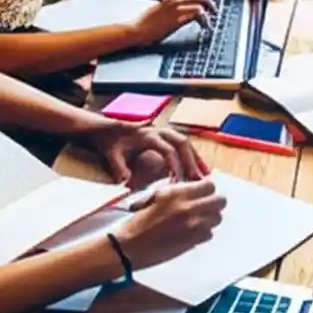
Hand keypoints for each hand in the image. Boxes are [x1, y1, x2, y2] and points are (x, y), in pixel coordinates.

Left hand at [91, 121, 209, 184]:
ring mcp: (163, 133)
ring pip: (186, 143)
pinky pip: (183, 145)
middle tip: (198, 180)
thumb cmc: (110, 142)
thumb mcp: (112, 155)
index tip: (178, 183)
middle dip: (192, 161)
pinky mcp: (165, 137)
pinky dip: (192, 156)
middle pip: (182, 143)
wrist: (107, 130)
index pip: (167, 150)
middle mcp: (159, 131)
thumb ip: (119, 167)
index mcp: (147, 135)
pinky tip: (198, 170)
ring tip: (205, 176)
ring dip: (196, 158)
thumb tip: (126, 181)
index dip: (175, 166)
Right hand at [115, 179, 226, 268]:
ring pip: (217, 218)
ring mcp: (193, 226)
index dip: (207, 188)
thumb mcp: (156, 196)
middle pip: (220, 201)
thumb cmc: (138, 220)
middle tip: (204, 206)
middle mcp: (189, 208)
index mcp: (178, 193)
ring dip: (209, 218)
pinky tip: (189, 233)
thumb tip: (196, 188)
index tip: (202, 192)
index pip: (210, 185)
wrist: (129, 246)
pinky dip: (203, 233)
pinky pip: (209, 234)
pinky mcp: (193, 242)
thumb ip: (178, 191)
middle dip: (214, 202)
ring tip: (195, 220)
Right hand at [132, 0, 213, 45]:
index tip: (209, 3)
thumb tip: (182, 11)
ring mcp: (176, 10)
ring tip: (209, 22)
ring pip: (200, 4)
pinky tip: (204, 27)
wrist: (135, 31)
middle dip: (211, 3)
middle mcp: (174, 1)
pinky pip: (196, 15)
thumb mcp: (157, 10)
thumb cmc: (144, 23)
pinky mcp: (176, 20)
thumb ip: (169, 8)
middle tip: (214, 12)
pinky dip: (204, 21)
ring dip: (209, 13)